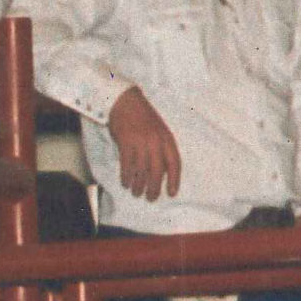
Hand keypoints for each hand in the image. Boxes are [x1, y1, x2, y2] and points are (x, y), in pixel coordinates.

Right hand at [107, 86, 181, 200]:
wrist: (125, 102)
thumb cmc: (142, 117)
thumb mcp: (158, 130)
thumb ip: (161, 148)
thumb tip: (161, 170)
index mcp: (167, 138)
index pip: (174, 162)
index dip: (174, 180)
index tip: (172, 193)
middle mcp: (155, 141)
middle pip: (157, 171)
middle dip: (154, 187)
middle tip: (150, 198)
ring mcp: (140, 142)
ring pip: (141, 170)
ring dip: (138, 185)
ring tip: (136, 192)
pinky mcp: (126, 142)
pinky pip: (127, 165)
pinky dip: (126, 176)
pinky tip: (125, 182)